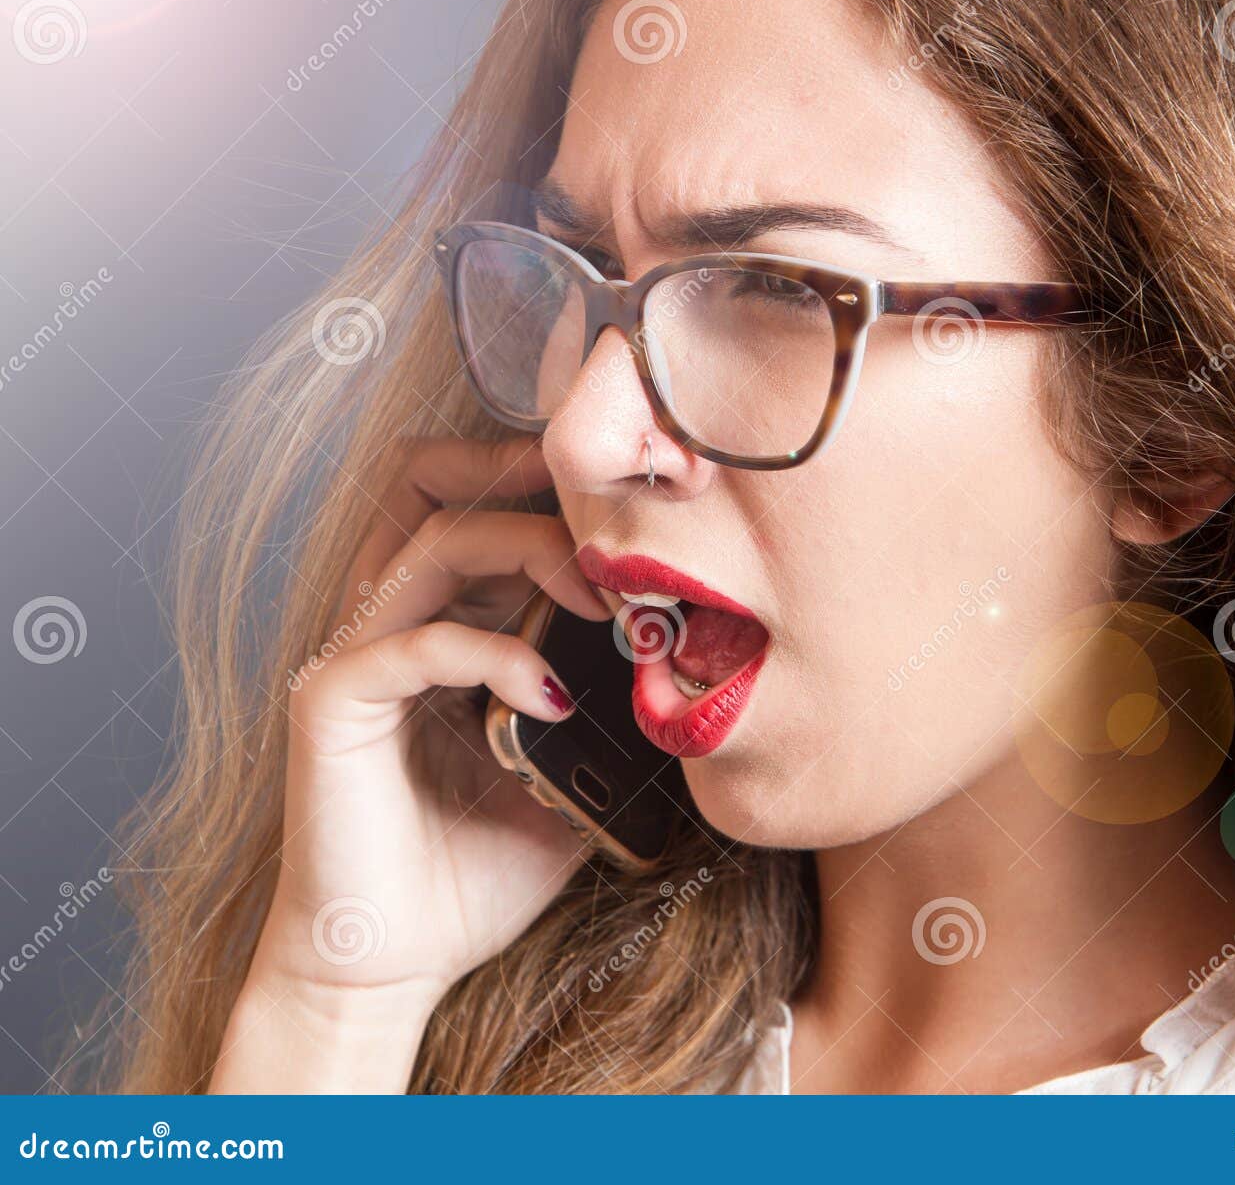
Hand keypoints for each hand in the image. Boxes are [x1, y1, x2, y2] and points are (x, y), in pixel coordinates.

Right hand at [212, 436, 608, 1089]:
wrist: (393, 969)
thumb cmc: (472, 878)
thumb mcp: (567, 782)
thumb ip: (607, 722)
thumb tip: (690, 680)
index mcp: (442, 632)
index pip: (479, 514)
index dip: (544, 492)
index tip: (630, 506)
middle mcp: (391, 626)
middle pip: (441, 491)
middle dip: (525, 479)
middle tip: (609, 513)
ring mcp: (356, 658)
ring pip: (436, 543)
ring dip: (528, 550)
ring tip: (598, 599)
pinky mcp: (332, 703)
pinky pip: (420, 642)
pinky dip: (497, 655)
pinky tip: (552, 697)